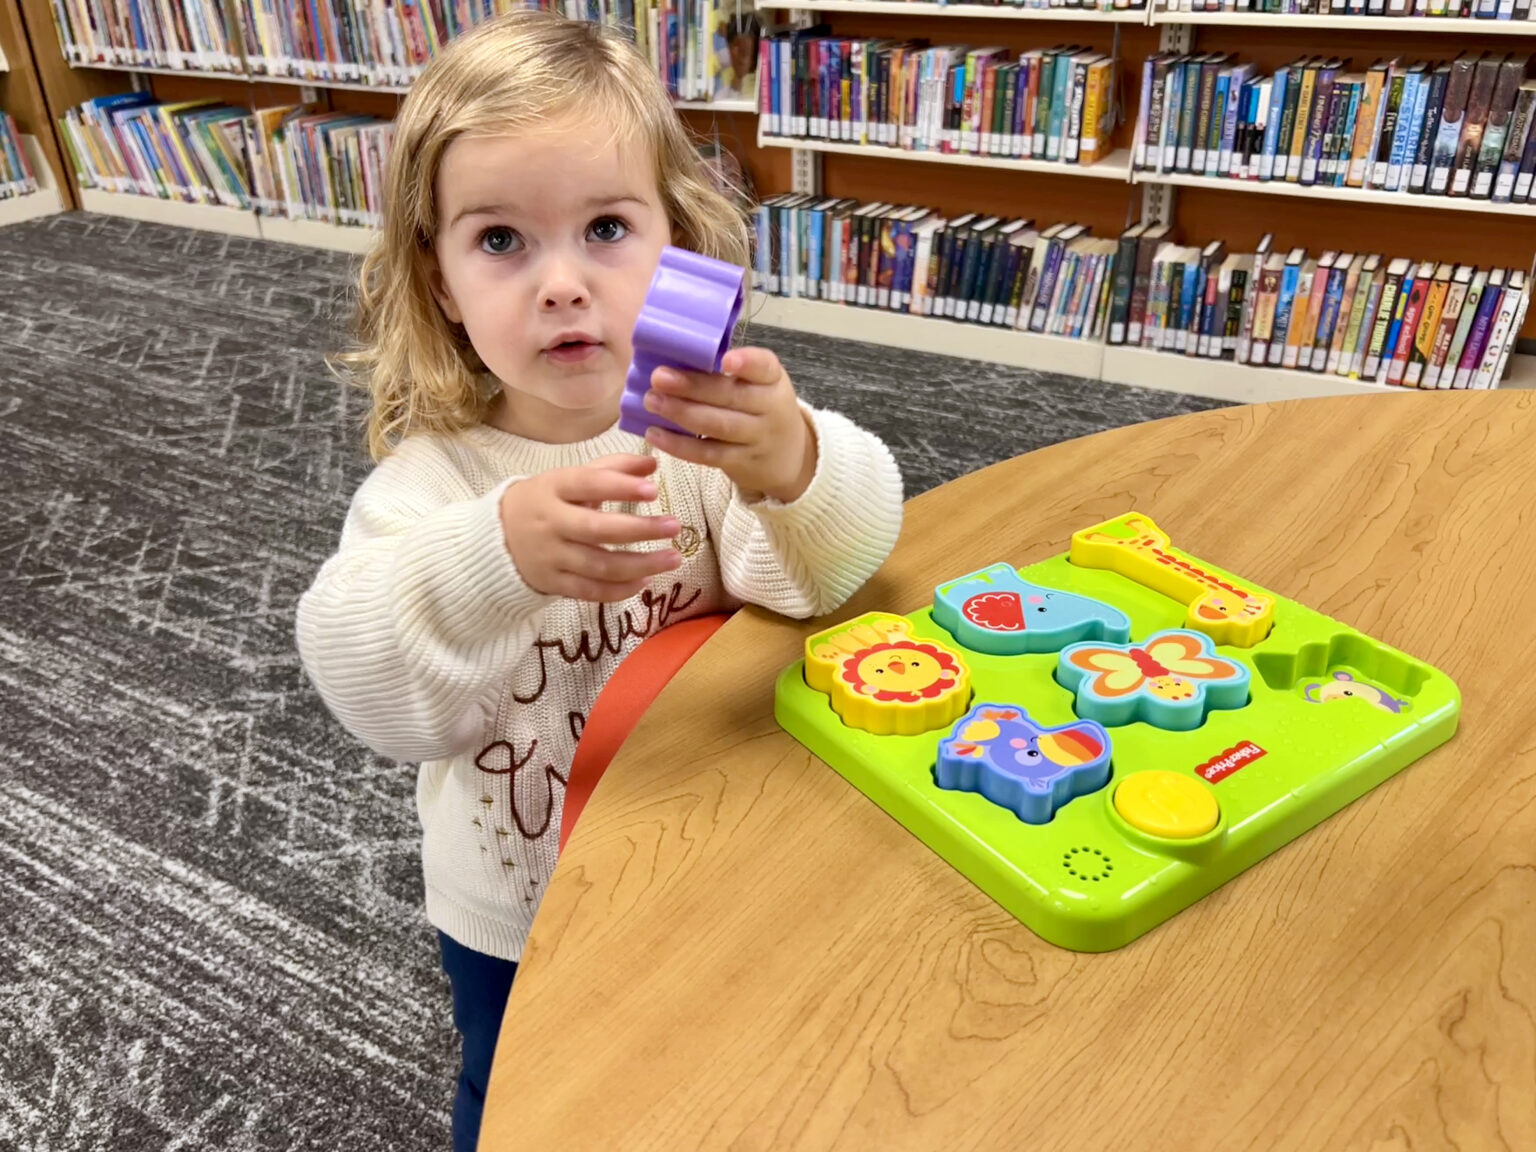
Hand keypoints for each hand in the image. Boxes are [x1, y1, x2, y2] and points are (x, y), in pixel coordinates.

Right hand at [499, 454, 682, 601]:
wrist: (497, 539)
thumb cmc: (547, 502)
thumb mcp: (569, 479)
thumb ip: (611, 469)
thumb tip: (653, 465)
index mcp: (553, 488)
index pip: (587, 484)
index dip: (620, 486)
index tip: (654, 489)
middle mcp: (550, 523)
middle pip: (597, 529)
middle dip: (639, 529)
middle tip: (674, 526)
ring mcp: (550, 556)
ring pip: (599, 565)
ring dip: (640, 564)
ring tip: (673, 558)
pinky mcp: (553, 583)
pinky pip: (590, 590)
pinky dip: (619, 589)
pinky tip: (645, 580)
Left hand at [641, 347, 816, 503]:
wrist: (788, 457)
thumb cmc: (761, 408)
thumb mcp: (760, 385)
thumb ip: (730, 373)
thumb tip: (674, 356)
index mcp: (773, 380)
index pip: (764, 367)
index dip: (747, 363)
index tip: (725, 360)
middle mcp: (770, 408)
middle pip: (732, 396)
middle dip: (693, 386)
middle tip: (659, 377)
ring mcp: (757, 438)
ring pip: (718, 425)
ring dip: (681, 413)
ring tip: (652, 401)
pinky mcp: (740, 462)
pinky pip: (708, 454)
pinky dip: (679, 445)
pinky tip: (655, 434)